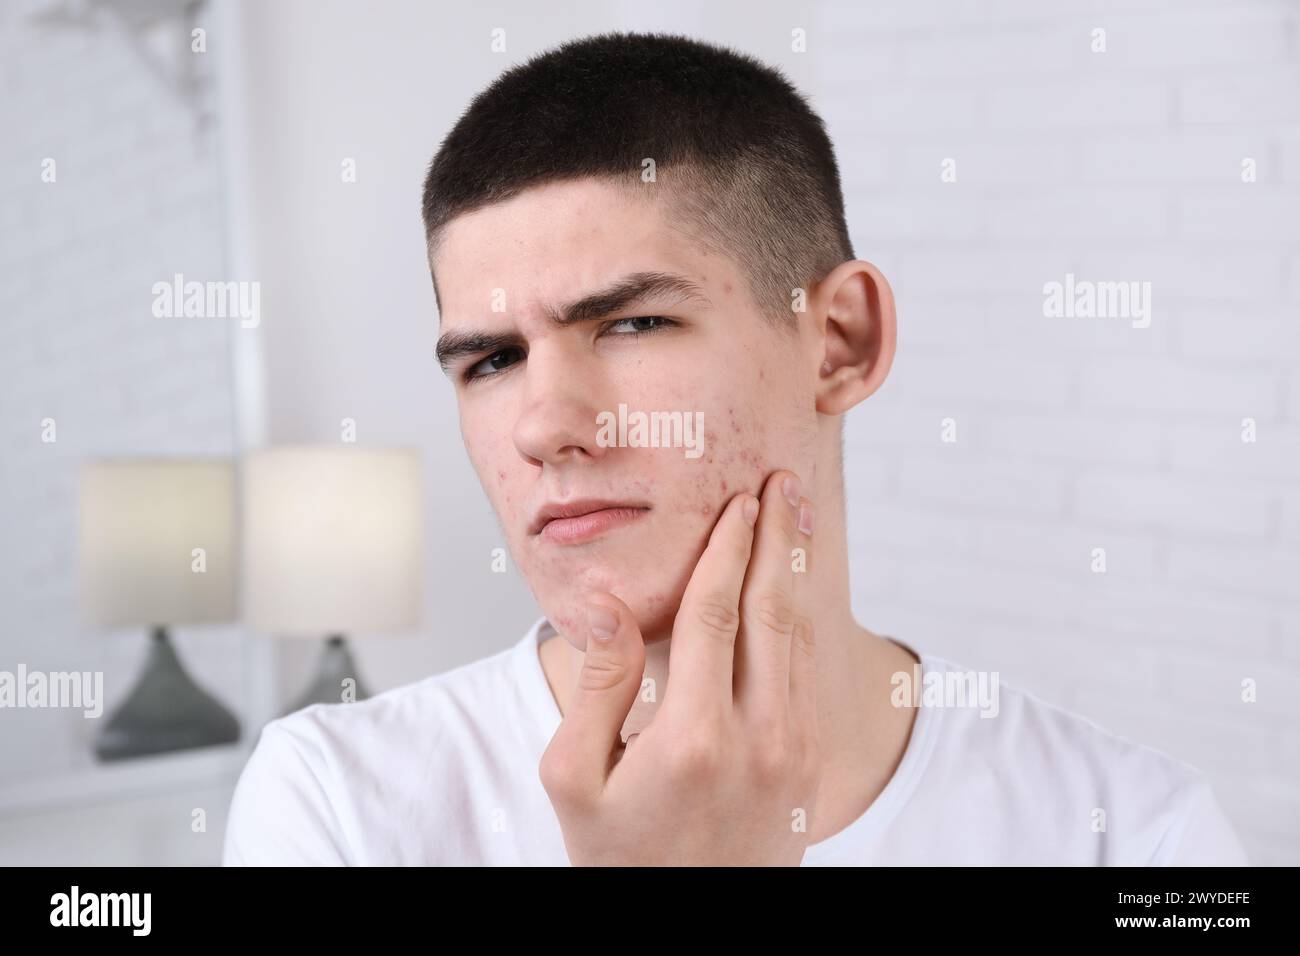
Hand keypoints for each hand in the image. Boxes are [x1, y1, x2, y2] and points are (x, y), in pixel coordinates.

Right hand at [539, 469, 819, 865]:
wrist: (681, 926)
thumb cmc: (616, 855)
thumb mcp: (574, 778)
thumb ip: (597, 687)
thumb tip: (610, 608)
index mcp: (693, 736)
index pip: (718, 614)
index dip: (729, 550)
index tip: (738, 502)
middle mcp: (757, 739)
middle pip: (775, 612)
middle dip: (779, 541)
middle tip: (784, 484)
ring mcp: (792, 754)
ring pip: (800, 641)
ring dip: (798, 574)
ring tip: (796, 521)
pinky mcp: (807, 768)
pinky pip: (808, 677)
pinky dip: (804, 622)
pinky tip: (796, 591)